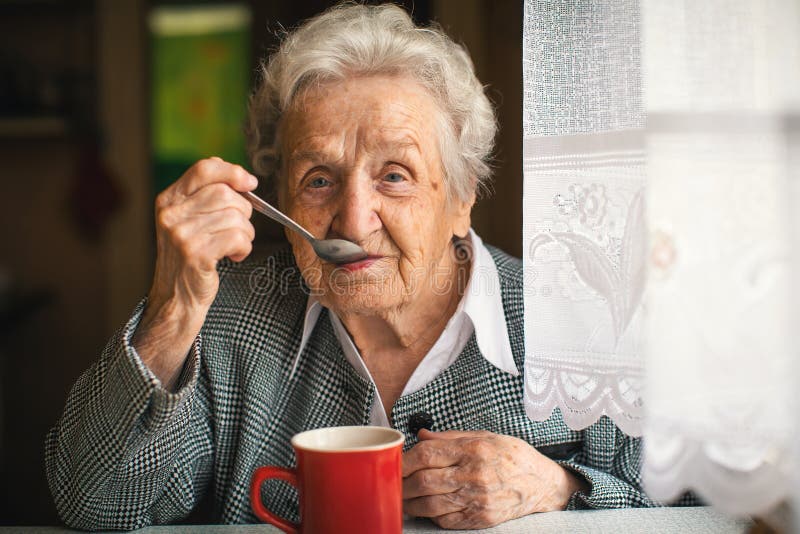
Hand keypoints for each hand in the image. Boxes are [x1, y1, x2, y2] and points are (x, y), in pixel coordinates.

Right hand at [132, 157, 256, 388]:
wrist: (176, 301)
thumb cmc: (190, 260)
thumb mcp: (189, 222)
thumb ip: (206, 197)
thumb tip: (241, 176)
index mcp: (168, 200)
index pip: (204, 168)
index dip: (232, 172)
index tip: (250, 183)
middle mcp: (171, 214)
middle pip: (225, 193)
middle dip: (243, 211)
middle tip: (240, 229)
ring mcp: (181, 233)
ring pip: (235, 216)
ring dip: (246, 233)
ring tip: (235, 246)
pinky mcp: (196, 253)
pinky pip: (237, 237)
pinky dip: (244, 247)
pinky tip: (234, 256)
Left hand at [402, 429, 586, 529]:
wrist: (542, 483)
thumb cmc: (513, 456)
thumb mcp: (484, 436)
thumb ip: (449, 437)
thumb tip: (420, 437)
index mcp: (473, 449)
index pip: (427, 455)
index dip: (404, 460)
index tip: (394, 463)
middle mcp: (475, 474)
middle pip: (424, 481)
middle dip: (403, 484)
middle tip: (393, 483)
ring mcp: (478, 499)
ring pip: (431, 504)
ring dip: (411, 503)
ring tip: (404, 498)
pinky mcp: (481, 518)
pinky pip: (446, 520)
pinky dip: (430, 515)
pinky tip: (426, 508)